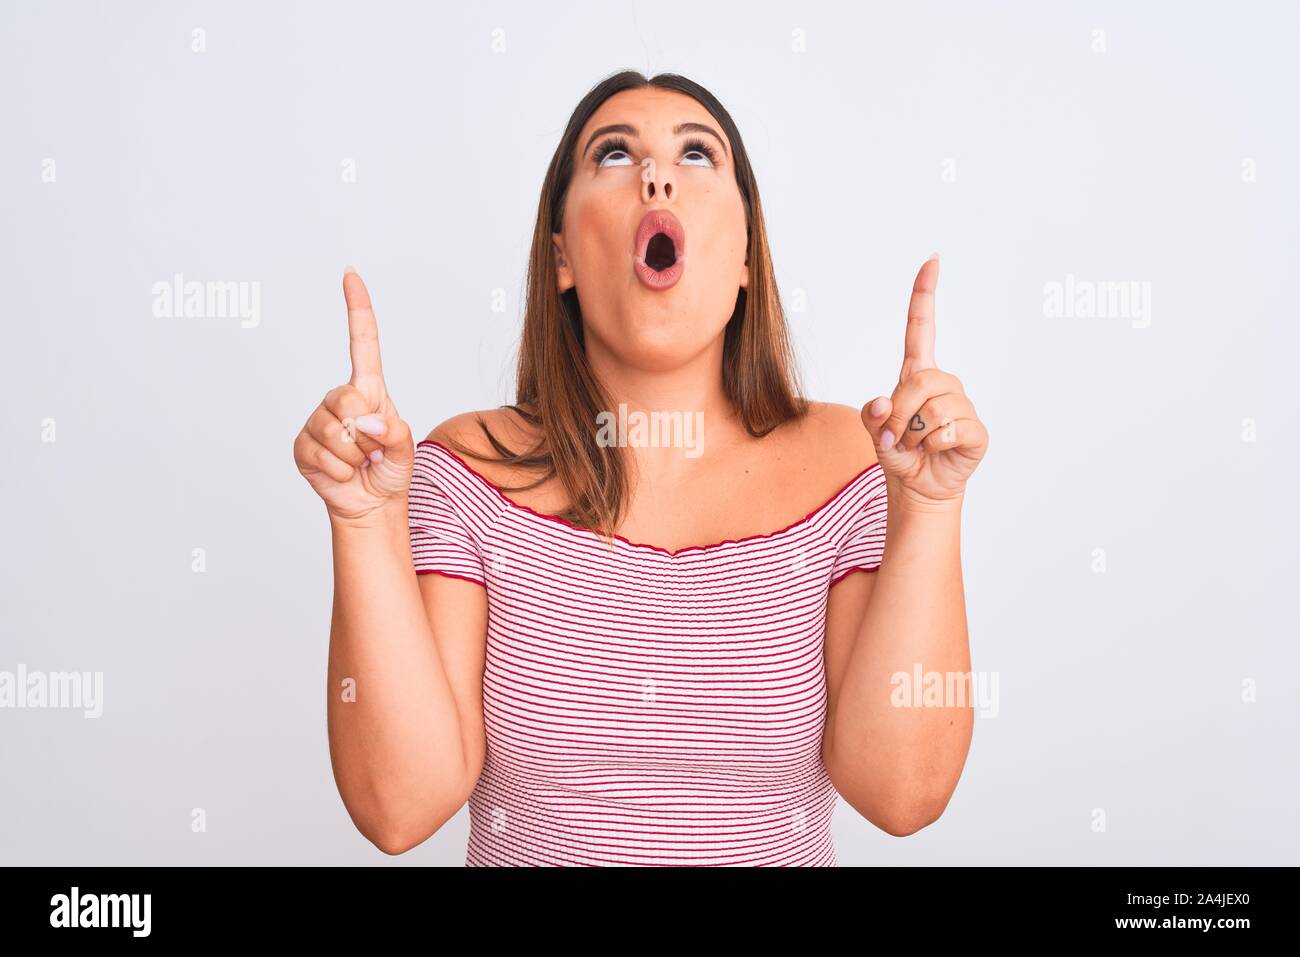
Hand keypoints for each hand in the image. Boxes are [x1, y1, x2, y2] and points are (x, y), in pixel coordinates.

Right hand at [293, 269, 414, 523]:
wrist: (370, 505)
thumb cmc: (390, 471)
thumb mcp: (406, 451)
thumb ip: (396, 434)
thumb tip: (366, 420)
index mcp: (369, 390)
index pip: (362, 342)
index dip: (357, 308)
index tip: (350, 274)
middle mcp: (340, 400)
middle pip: (345, 399)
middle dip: (363, 432)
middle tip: (372, 450)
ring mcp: (318, 421)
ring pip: (332, 431)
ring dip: (352, 456)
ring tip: (359, 463)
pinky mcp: (302, 445)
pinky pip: (319, 453)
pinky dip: (338, 471)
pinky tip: (343, 474)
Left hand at [860, 255, 987, 510]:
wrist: (918, 487)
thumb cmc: (898, 453)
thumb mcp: (874, 433)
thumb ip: (871, 417)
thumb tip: (882, 404)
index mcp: (917, 375)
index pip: (922, 329)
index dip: (925, 296)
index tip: (931, 261)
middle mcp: (943, 384)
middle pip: (919, 381)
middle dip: (898, 413)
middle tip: (895, 436)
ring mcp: (962, 406)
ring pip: (933, 410)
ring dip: (913, 435)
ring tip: (916, 445)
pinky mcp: (976, 431)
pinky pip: (950, 430)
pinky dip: (933, 446)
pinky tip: (936, 451)